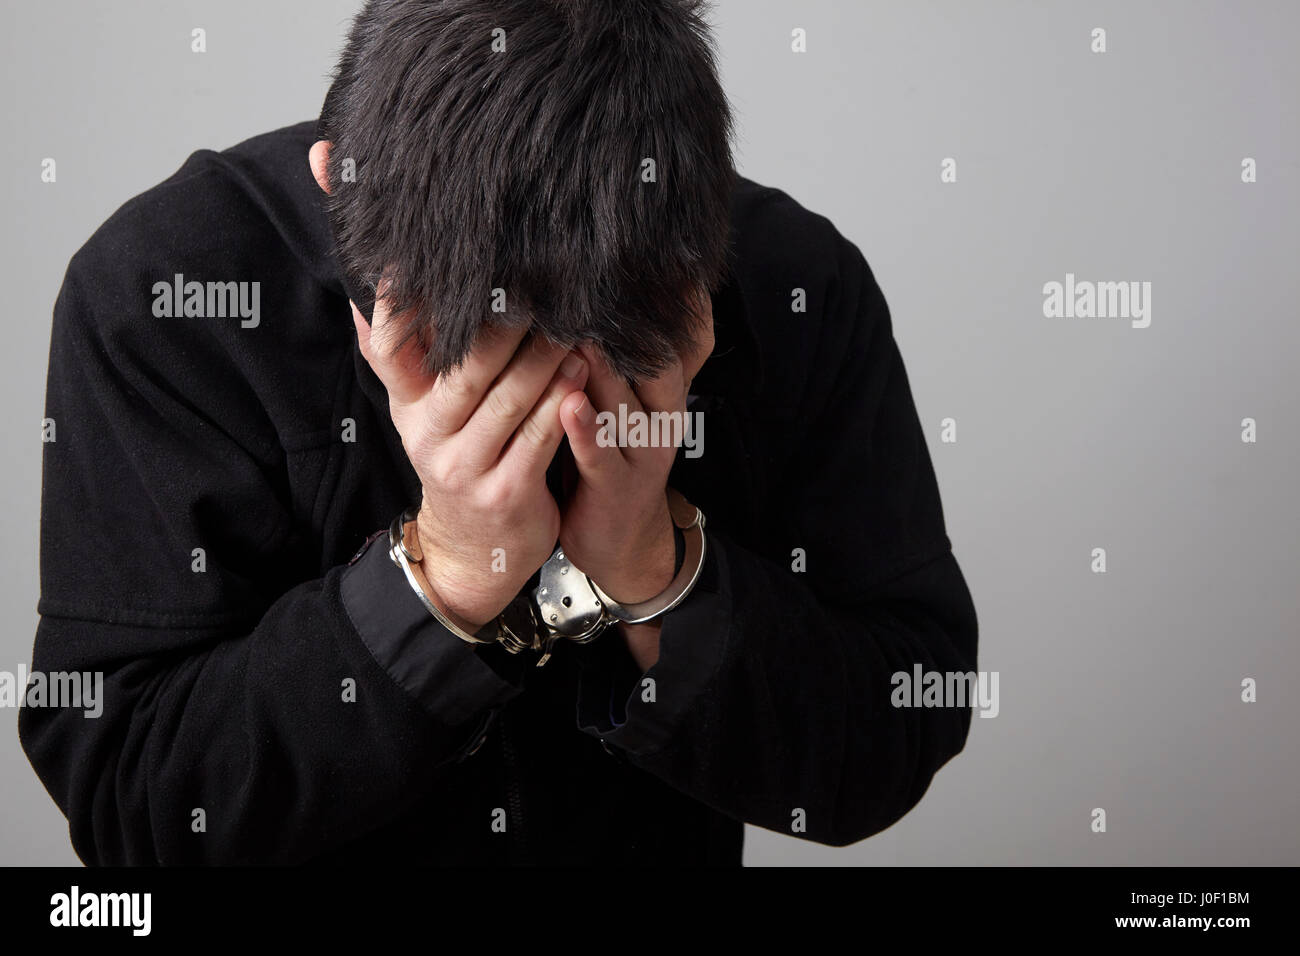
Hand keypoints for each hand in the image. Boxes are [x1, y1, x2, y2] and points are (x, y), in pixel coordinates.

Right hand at [353, 295, 587, 630]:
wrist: (474, 551)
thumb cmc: (460, 463)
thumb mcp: (422, 416)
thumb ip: (402, 360)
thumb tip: (364, 296)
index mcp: (409, 410)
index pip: (390, 352)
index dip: (398, 308)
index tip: (422, 263)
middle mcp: (430, 438)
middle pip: (465, 371)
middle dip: (503, 327)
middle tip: (537, 288)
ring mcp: (466, 469)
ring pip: (507, 401)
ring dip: (542, 359)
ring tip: (570, 325)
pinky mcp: (506, 493)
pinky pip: (537, 439)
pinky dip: (560, 403)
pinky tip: (579, 372)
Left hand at [557, 295, 713, 604]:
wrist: (618, 541)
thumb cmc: (606, 456)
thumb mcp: (619, 400)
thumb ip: (614, 355)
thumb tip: (605, 289)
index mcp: (663, 390)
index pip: (670, 334)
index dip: (655, 299)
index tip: (630, 256)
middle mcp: (661, 416)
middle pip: (649, 360)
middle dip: (620, 324)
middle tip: (586, 280)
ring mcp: (642, 453)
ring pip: (625, 402)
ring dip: (600, 367)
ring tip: (574, 330)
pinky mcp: (617, 487)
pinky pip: (602, 453)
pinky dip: (587, 429)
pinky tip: (568, 403)